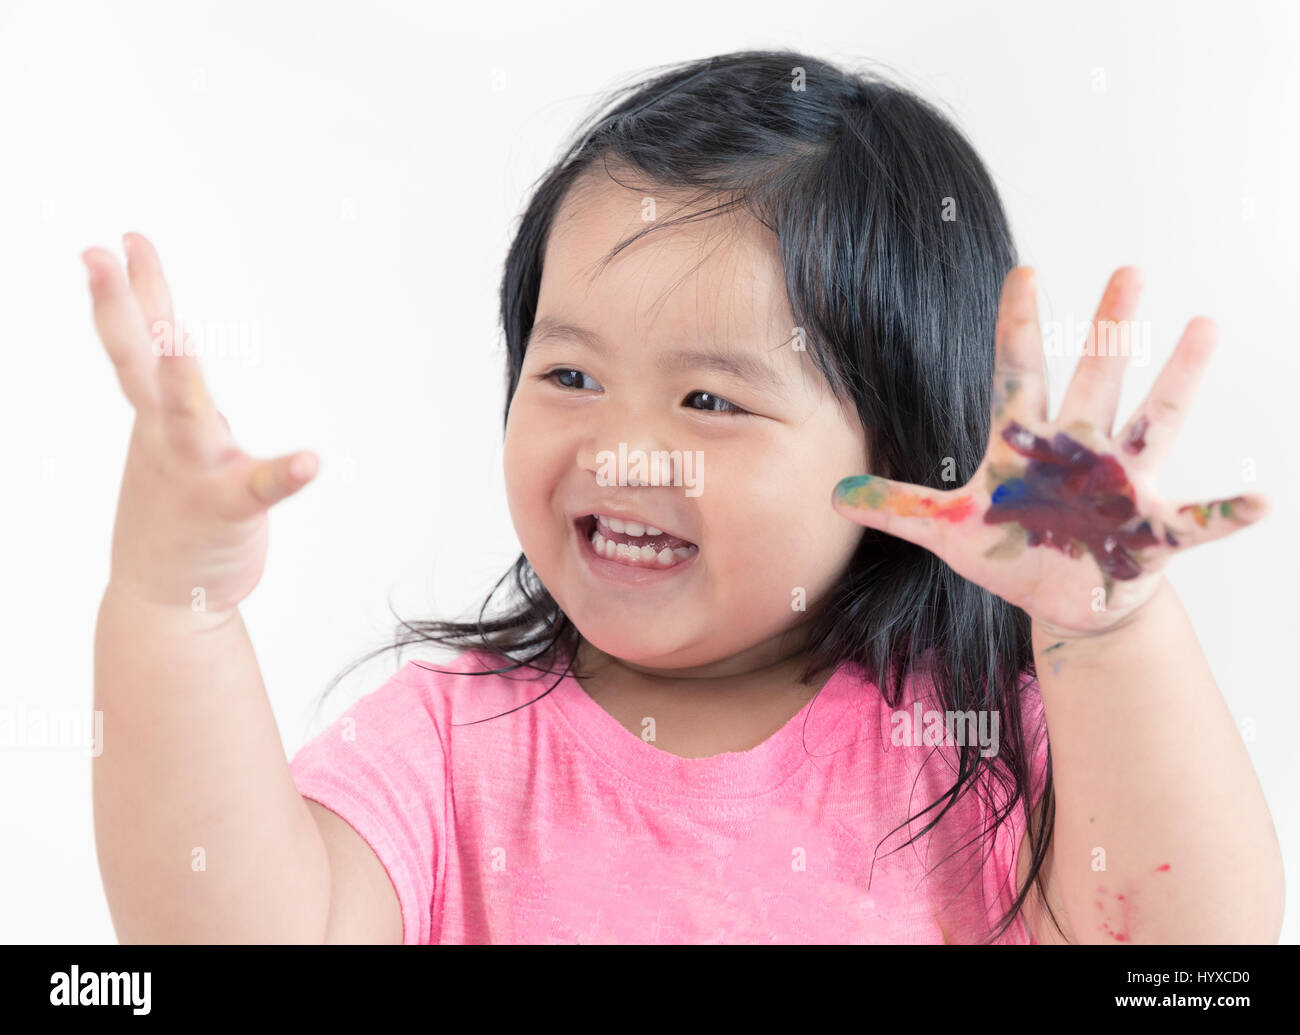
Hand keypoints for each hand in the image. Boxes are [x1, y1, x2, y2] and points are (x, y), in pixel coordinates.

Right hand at [86, 232, 317, 615]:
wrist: (164, 597)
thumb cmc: (173, 513)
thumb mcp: (169, 444)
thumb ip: (178, 400)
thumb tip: (177, 359)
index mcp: (155, 416)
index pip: (139, 343)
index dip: (130, 292)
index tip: (120, 242)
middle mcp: (167, 434)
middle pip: (139, 361)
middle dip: (120, 307)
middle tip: (98, 255)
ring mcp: (193, 468)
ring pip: (186, 416)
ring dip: (181, 379)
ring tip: (180, 340)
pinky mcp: (227, 507)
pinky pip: (258, 486)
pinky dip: (284, 473)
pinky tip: (310, 460)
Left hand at [831, 266, 1267, 637]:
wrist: (1062, 598)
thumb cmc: (1011, 553)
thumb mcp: (948, 531)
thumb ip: (896, 507)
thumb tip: (831, 493)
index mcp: (1026, 446)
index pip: (1018, 373)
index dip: (1016, 326)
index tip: (1023, 269)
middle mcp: (1078, 451)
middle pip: (1094, 380)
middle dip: (1108, 330)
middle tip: (1127, 270)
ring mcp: (1120, 485)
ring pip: (1152, 422)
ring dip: (1178, 379)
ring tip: (1204, 327)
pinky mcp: (1152, 529)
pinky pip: (1198, 520)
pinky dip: (1227, 514)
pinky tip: (1262, 502)